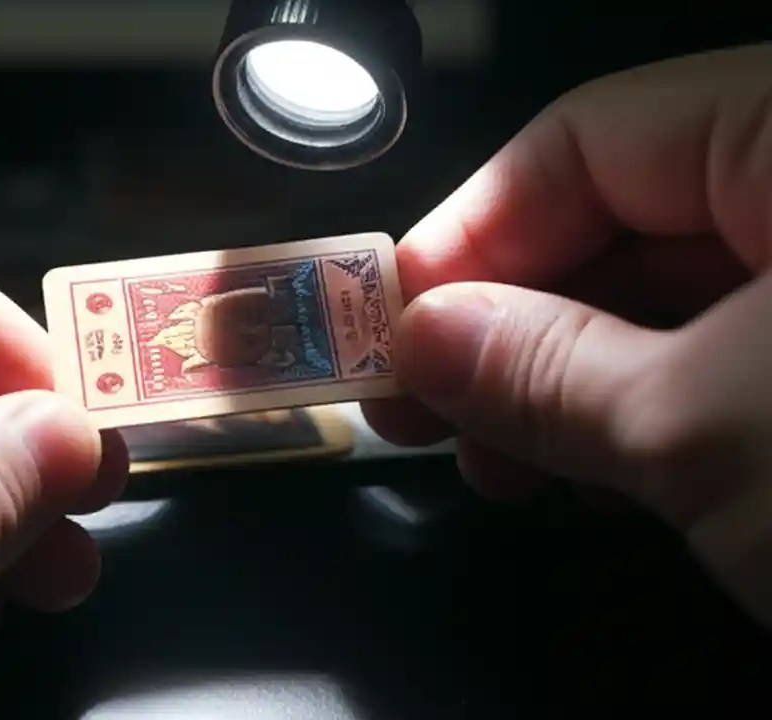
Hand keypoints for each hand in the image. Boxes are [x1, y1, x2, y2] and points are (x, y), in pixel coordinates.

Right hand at [362, 45, 771, 627]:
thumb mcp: (702, 425)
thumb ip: (544, 369)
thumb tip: (422, 339)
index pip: (591, 138)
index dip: (471, 232)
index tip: (386, 322)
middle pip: (621, 222)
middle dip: (509, 326)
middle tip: (417, 408)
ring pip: (667, 298)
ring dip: (562, 384)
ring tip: (497, 464)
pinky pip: (722, 352)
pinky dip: (642, 410)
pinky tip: (585, 470)